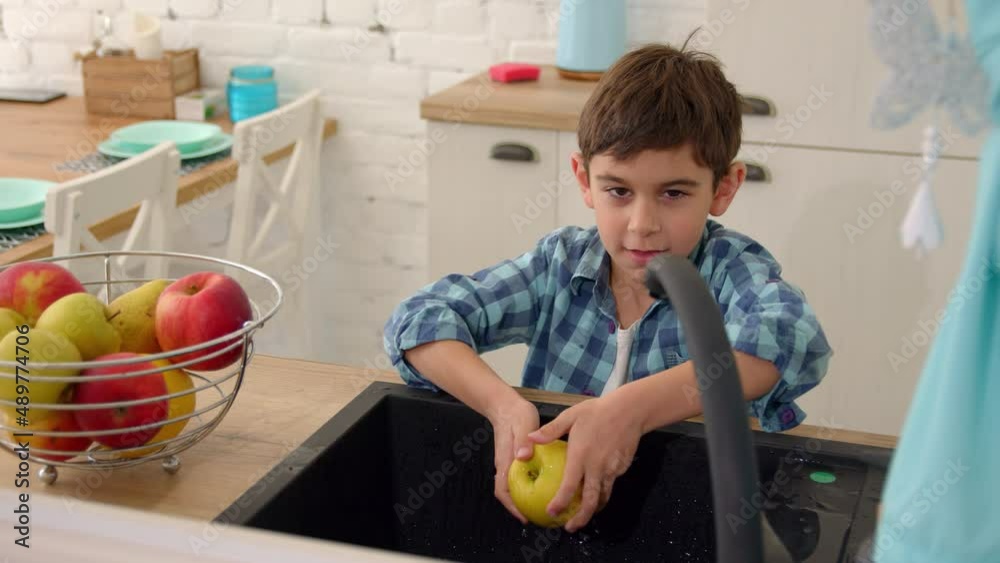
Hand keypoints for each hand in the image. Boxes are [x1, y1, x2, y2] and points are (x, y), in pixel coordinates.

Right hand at [488, 397, 539, 524]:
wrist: (505, 405)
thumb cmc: (515, 414)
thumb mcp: (523, 425)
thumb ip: (523, 441)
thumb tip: (523, 457)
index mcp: (506, 461)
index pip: (502, 490)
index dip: (511, 507)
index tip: (524, 517)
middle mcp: (505, 465)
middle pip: (507, 493)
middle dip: (519, 507)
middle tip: (537, 516)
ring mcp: (509, 462)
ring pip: (513, 486)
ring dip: (523, 498)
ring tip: (542, 505)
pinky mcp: (515, 458)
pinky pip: (520, 477)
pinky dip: (528, 486)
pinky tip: (544, 485)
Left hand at [527, 396, 642, 532]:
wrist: (630, 410)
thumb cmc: (597, 411)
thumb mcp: (571, 416)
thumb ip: (551, 430)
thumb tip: (530, 438)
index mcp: (581, 456)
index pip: (569, 486)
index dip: (560, 502)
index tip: (551, 512)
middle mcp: (596, 467)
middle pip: (590, 501)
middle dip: (580, 518)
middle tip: (570, 527)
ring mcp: (611, 470)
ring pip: (602, 497)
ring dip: (593, 509)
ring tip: (583, 515)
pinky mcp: (621, 469)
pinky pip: (610, 485)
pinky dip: (602, 494)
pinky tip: (595, 493)